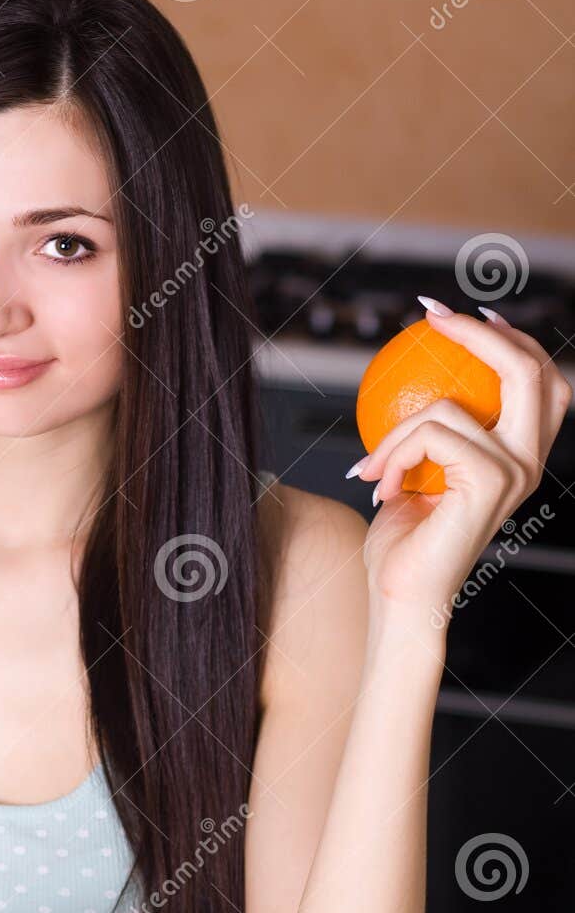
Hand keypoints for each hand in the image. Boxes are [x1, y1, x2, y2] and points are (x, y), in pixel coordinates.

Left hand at [353, 308, 571, 624]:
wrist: (400, 596)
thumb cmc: (402, 543)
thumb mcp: (416, 472)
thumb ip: (430, 431)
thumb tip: (410, 374)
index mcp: (521, 457)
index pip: (540, 380)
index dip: (510, 338)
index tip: (457, 316)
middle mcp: (529, 462)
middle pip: (529, 369)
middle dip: (480, 333)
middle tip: (432, 316)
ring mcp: (515, 470)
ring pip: (447, 405)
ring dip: (393, 434)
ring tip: (372, 470)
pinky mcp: (489, 479)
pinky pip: (427, 432)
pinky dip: (391, 453)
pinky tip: (376, 485)